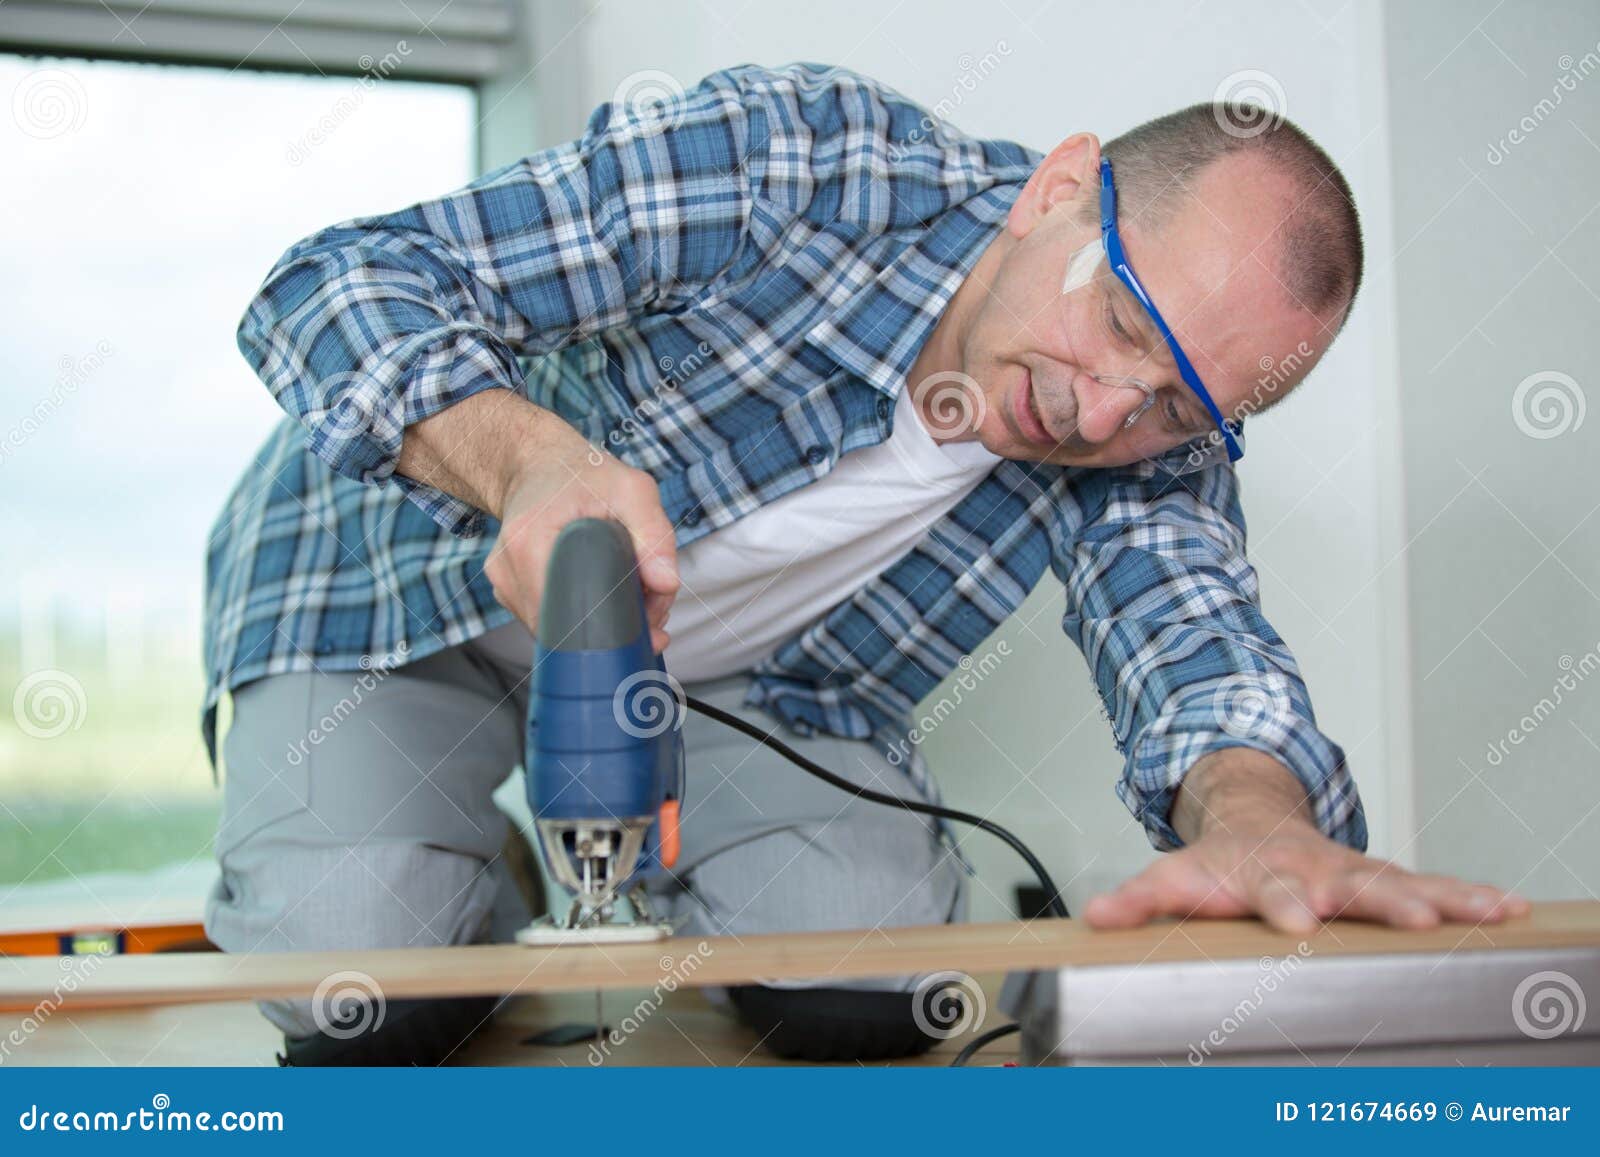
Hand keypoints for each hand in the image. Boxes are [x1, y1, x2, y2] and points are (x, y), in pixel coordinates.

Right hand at [485, 437, 679, 653]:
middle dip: (614, 628)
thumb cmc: (584, 474)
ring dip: (600, 624)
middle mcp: (507, 570)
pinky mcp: (510, 592)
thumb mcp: (631, 488)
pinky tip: (605, 594)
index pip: (568, 614)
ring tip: (631, 594)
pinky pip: (551, 619)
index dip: (613, 629)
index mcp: (528, 542)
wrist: (539, 465)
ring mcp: (504, 584)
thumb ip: (654, 533)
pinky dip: (582, 615)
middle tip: (650, 607)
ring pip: (559, 629)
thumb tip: (665, 585)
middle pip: (565, 628)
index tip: (649, 625)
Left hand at [1084, 818, 1531, 933]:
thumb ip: (1140, 900)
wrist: (1252, 819)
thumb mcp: (1175, 877)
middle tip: (1412, 917)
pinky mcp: (1384, 878)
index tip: (1299, 919)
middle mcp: (1313, 868)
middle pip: (1349, 884)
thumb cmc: (1219, 863)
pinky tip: (1508, 907)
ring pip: (1401, 881)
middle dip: (1378, 899)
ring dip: (1440, 896)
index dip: (1285, 903)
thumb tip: (1096, 918)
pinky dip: (1469, 895)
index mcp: (1262, 872)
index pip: (1272, 890)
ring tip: (1480, 910)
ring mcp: (1352, 872)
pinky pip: (1432, 885)